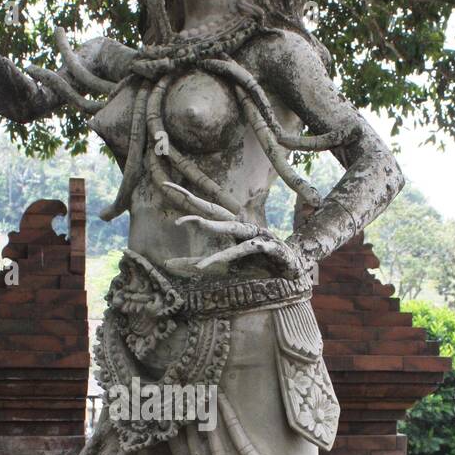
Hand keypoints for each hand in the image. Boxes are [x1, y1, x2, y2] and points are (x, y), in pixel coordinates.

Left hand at [161, 183, 307, 278]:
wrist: (292, 270)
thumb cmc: (256, 265)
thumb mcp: (221, 265)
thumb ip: (194, 263)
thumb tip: (166, 263)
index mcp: (230, 227)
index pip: (204, 208)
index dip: (184, 196)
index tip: (163, 185)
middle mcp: (241, 227)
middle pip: (213, 210)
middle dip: (192, 200)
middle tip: (170, 192)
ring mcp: (255, 236)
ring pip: (231, 228)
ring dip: (213, 225)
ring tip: (194, 223)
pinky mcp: (267, 248)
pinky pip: (246, 251)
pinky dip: (231, 256)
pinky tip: (223, 258)